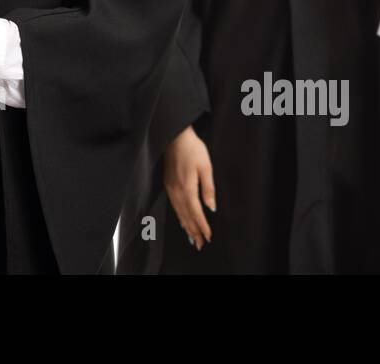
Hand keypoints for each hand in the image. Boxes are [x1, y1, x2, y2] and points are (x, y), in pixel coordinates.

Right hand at [163, 125, 214, 249]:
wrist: (176, 136)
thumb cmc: (193, 149)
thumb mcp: (206, 167)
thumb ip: (208, 188)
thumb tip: (211, 207)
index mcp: (187, 187)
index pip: (196, 212)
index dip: (202, 226)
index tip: (208, 237)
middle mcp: (177, 191)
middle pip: (186, 216)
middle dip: (193, 231)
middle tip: (200, 244)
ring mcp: (171, 188)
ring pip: (178, 212)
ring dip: (186, 226)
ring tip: (192, 238)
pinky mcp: (168, 184)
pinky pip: (174, 205)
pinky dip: (179, 216)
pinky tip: (182, 220)